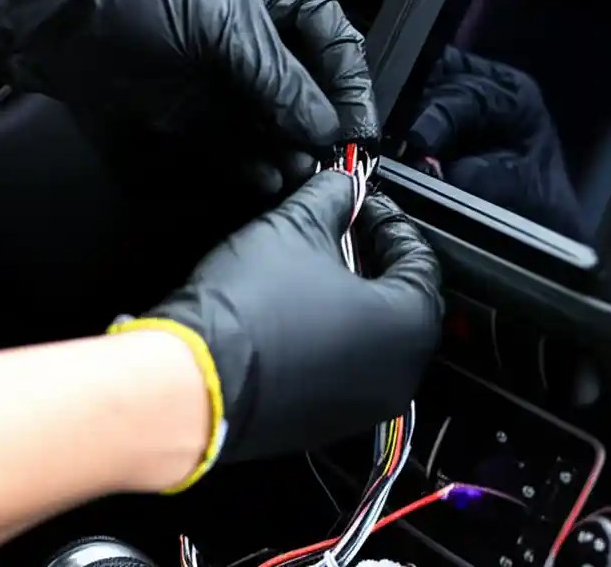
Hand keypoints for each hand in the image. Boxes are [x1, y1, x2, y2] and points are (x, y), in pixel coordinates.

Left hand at [0, 0, 376, 153]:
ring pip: (275, 123)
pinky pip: (236, 144)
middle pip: (309, 89)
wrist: (56, 20)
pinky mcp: (195, 112)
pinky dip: (252, 163)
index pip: (335, 41)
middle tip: (331, 159)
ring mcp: (225, 75)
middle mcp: (256, 33)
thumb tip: (323, 125)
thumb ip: (281, 81)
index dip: (352, 86)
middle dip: (320, 125)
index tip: (361, 129)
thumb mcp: (226, 27)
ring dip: (289, 149)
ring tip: (299, 173)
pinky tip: (265, 177)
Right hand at [110, 171, 442, 488]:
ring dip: (352, 297)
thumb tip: (342, 186)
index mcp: (409, 323)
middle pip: (401, 299)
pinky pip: (347, 369)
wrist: (191, 383)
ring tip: (314, 266)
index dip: (387, 219)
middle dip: (372, 257)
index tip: (358, 201)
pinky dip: (333, 336)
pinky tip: (297, 310)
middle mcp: (401, 373)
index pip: (419, 257)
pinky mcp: (329, 423)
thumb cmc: (250, 305)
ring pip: (375, 336)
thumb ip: (331, 197)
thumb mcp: (294, 227)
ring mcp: (367, 405)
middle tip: (339, 229)